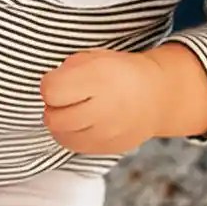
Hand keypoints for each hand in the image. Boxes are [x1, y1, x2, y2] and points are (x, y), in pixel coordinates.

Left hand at [40, 50, 170, 154]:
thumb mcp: (93, 57)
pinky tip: (81, 124)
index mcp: (98, 78)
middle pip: (53, 117)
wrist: (157, 96)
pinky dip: (72, 135)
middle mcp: (104, 108)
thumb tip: (49, 89)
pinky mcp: (109, 148)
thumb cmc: (119, 73)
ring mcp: (108, 132)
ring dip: (61, 122)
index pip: (50, 91)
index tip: (59, 81)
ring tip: (74, 111)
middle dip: (54, 106)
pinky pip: (74, 147)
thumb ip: (67, 70)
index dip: (50, 85)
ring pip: (60, 135)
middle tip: (66, 98)